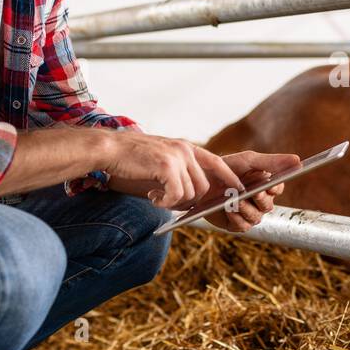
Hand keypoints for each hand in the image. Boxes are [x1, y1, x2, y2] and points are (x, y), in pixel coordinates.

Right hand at [102, 133, 244, 209]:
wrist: (110, 149)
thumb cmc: (132, 157)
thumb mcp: (161, 157)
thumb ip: (178, 169)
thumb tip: (191, 195)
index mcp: (186, 147)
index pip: (218, 163)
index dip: (230, 178)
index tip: (239, 191)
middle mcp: (185, 150)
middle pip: (203, 187)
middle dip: (190, 200)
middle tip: (169, 201)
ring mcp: (177, 158)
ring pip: (191, 194)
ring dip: (173, 202)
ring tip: (156, 196)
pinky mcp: (166, 167)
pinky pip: (177, 195)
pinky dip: (165, 203)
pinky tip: (152, 197)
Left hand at [187, 150, 300, 232]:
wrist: (200, 179)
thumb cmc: (227, 168)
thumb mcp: (250, 161)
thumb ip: (273, 162)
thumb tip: (298, 160)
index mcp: (266, 185)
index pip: (278, 188)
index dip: (275, 188)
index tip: (270, 184)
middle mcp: (259, 202)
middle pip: (268, 205)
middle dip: (260, 199)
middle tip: (253, 192)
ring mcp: (248, 214)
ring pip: (256, 217)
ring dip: (246, 208)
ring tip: (235, 200)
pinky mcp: (235, 224)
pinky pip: (243, 226)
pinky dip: (236, 217)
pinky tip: (228, 208)